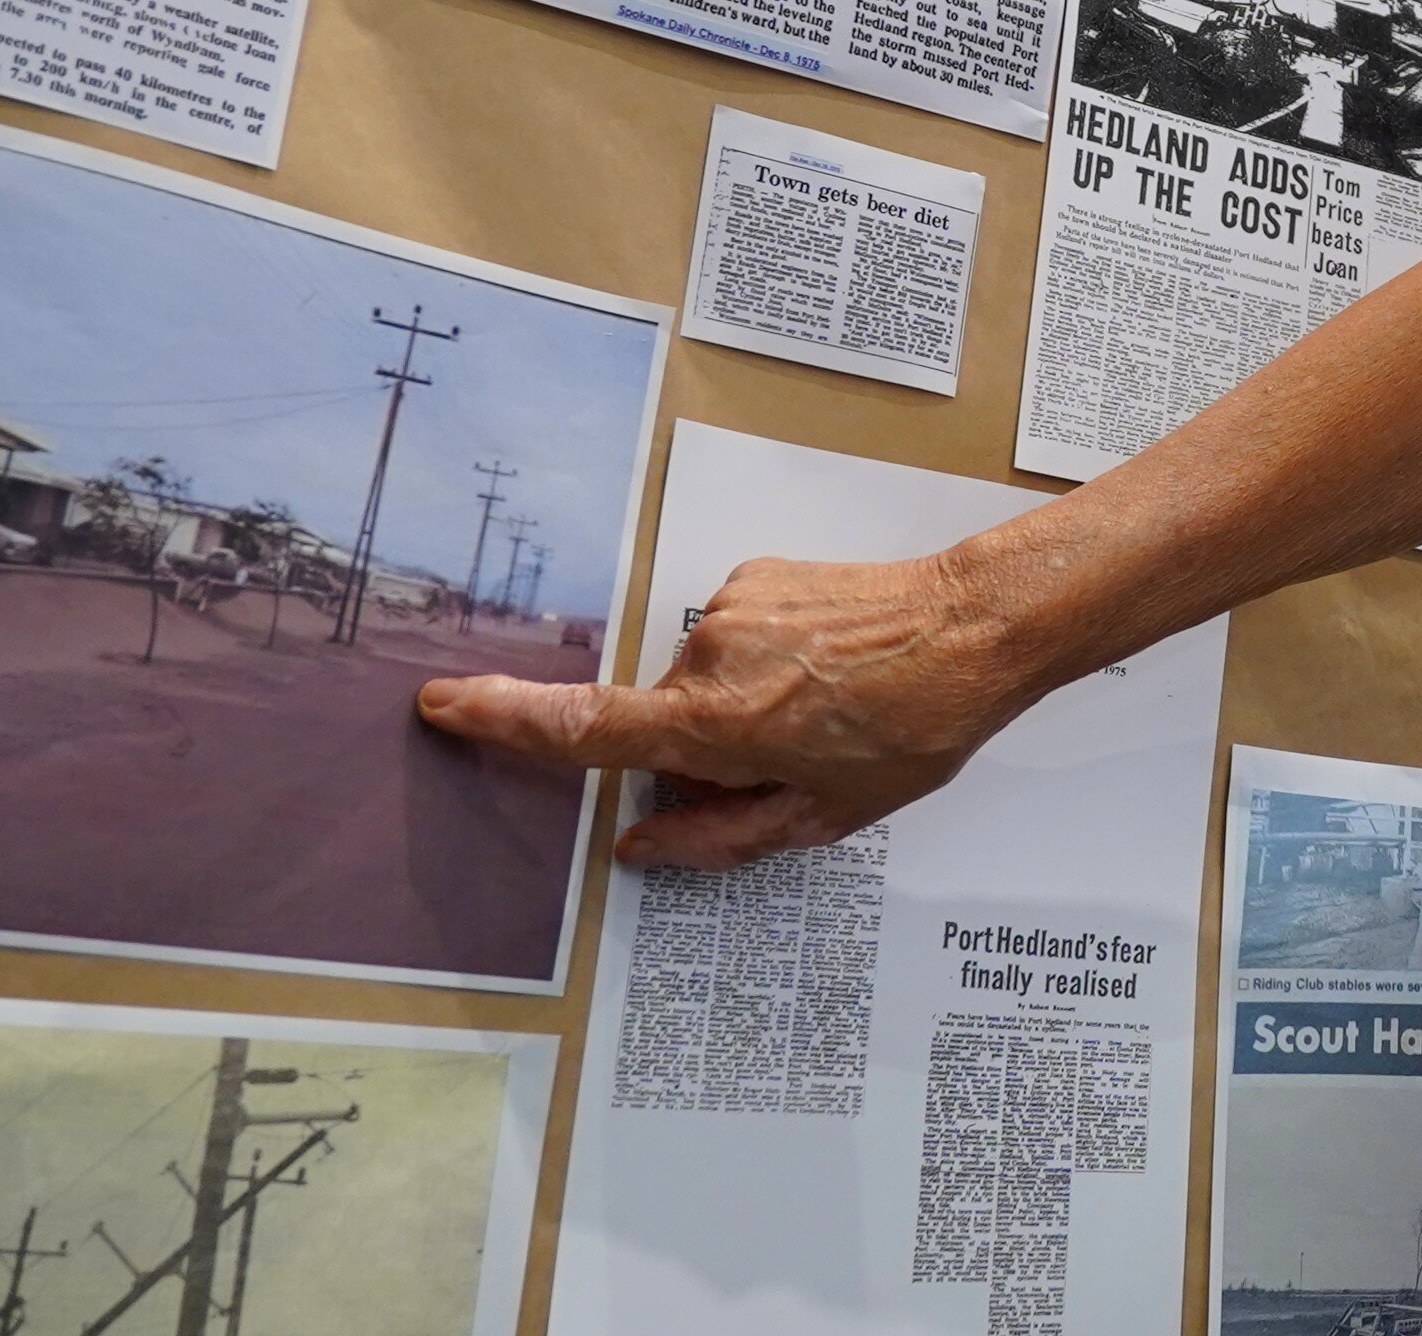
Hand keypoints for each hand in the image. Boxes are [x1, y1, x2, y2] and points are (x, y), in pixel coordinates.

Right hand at [416, 543, 1067, 868]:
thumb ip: (721, 838)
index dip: (502, 720)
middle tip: (796, 764)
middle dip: (704, 755)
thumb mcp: (827, 815)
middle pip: (663, 722)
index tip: (441, 702)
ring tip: (834, 712)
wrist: (980, 624)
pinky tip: (835, 670)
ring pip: (705, 682)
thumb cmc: (917, 726)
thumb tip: (642, 844)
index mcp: (716, 723)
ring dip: (744, 708)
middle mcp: (709, 656)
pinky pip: (738, 638)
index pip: (582, 728)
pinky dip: (768, 664)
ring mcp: (733, 608)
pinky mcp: (758, 576)